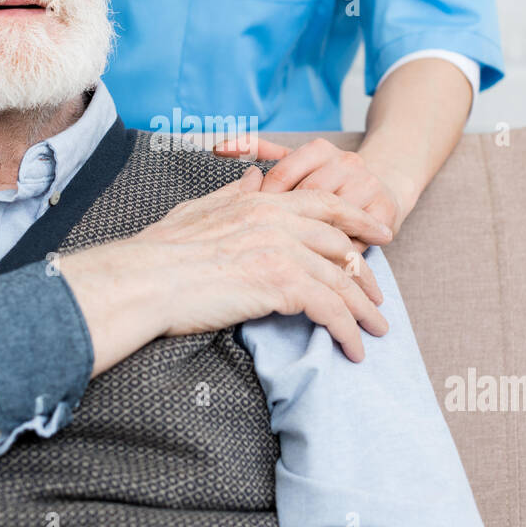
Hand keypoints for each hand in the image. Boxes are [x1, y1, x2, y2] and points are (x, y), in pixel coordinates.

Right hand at [58, 165, 393, 367]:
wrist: (145, 279)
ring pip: (341, 279)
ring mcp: (281, 249)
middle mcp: (277, 220)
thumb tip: (254, 178)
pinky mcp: (280, 283)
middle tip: (380, 297)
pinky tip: (353, 348)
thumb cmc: (159, 252)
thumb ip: (232, 194)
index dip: (358, 219)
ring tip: (376, 332)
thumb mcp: (198, 210)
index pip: (324, 205)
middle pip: (340, 244)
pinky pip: (328, 308)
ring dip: (363, 309)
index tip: (380, 234)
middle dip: (365, 273)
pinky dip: (346, 331)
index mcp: (260, 201)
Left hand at [215, 136, 409, 252]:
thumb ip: (259, 151)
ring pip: (332, 221)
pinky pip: (355, 240)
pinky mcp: (386, 212)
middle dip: (287, 225)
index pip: (282, 176)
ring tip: (293, 260)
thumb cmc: (327, 183)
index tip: (254, 225)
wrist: (382, 188)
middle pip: (307, 198)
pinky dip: (337, 257)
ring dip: (313, 244)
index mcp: (319, 150)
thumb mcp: (295, 164)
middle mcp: (347, 163)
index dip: (265, 204)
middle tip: (270, 248)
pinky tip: (321, 267)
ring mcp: (369, 186)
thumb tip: (220, 144)